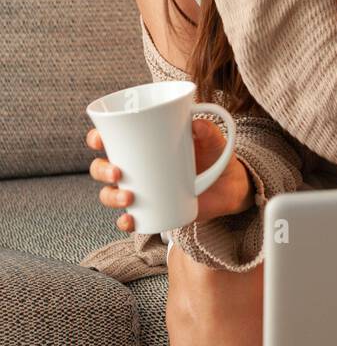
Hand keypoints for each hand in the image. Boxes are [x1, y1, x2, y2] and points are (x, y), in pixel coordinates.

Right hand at [86, 120, 254, 232]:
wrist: (231, 183)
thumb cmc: (215, 152)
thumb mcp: (213, 139)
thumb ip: (207, 129)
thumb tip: (196, 124)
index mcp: (143, 143)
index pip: (110, 138)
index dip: (97, 138)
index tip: (99, 140)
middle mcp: (136, 167)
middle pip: (102, 168)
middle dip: (101, 170)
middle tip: (117, 173)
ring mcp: (142, 190)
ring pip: (110, 194)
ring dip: (111, 197)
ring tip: (129, 197)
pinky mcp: (152, 210)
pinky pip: (130, 219)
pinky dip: (126, 222)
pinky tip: (130, 220)